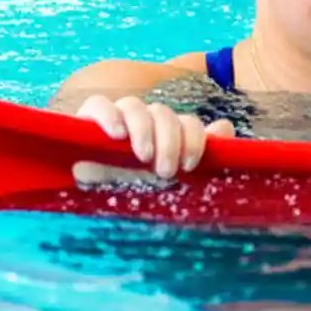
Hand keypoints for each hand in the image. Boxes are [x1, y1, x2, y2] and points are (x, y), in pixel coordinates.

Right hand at [72, 94, 234, 183]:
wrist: (95, 205)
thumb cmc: (137, 194)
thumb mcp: (174, 180)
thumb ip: (202, 154)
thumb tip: (224, 127)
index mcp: (166, 133)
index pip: (186, 122)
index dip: (193, 137)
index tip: (190, 164)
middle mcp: (142, 123)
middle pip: (162, 112)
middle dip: (169, 139)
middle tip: (166, 170)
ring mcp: (115, 120)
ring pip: (134, 105)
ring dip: (143, 129)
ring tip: (143, 156)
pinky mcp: (86, 123)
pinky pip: (98, 105)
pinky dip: (108, 115)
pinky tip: (116, 134)